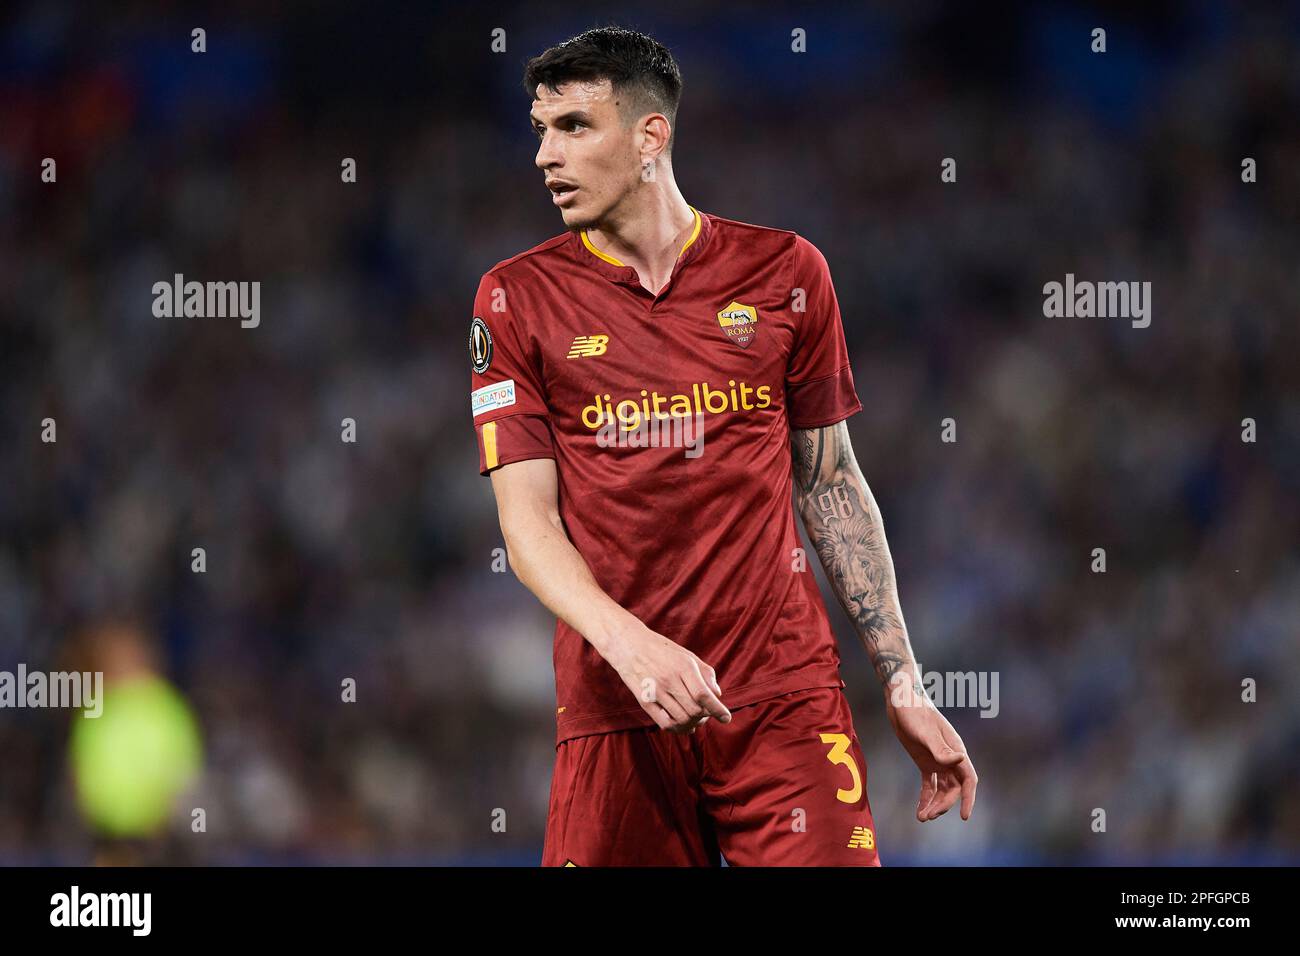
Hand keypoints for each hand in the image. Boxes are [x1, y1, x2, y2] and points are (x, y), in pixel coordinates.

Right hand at [601, 622, 730, 733]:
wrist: (628, 645)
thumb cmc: (661, 649)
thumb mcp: (686, 654)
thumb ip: (705, 672)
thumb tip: (717, 694)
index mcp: (683, 666)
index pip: (704, 695)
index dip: (717, 710)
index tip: (726, 718)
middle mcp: (670, 679)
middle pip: (695, 710)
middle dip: (705, 717)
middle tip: (707, 715)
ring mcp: (655, 691)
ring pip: (682, 720)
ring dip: (693, 724)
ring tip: (695, 720)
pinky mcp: (644, 701)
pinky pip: (665, 723)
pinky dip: (678, 728)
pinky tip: (682, 725)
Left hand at [884, 673, 977, 820]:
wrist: (902, 701)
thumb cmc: (915, 713)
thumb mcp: (925, 732)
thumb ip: (940, 749)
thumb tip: (959, 759)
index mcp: (955, 750)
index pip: (968, 780)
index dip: (969, 799)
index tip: (965, 816)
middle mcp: (950, 758)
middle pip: (954, 789)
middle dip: (944, 804)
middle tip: (929, 815)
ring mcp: (938, 760)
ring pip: (942, 789)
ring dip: (935, 804)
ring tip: (922, 818)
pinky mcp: (925, 762)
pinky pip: (929, 785)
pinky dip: (926, 798)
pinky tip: (919, 810)